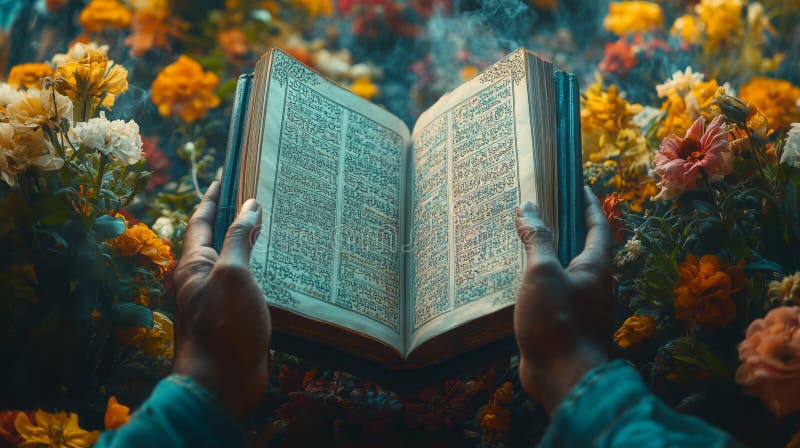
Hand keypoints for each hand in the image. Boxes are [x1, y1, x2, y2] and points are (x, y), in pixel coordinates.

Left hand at [172, 181, 270, 416]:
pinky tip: (278, 269)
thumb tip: (250, 205)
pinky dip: (260, 271)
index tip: (224, 177)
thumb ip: (240, 239)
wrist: (222, 383)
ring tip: (272, 227)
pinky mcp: (234, 319)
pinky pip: (247, 286)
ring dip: (250, 245)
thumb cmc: (224, 326)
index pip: (201, 221)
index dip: (213, 198)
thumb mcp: (233, 275)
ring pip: (234, 263)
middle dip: (233, 218)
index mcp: (193, 265)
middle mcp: (201, 280)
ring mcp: (217, 301)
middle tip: (256, 197)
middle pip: (217, 240)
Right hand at [513, 186, 613, 413]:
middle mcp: (594, 286)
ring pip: (568, 274)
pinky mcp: (565, 328)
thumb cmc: (557, 321)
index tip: (580, 186)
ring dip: (552, 257)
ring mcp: (582, 309)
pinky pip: (555, 297)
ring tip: (527, 243)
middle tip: (546, 211)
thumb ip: (536, 240)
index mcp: (596, 268)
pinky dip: (541, 283)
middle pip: (585, 249)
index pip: (598, 227)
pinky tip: (520, 284)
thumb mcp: (542, 272)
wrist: (564, 379)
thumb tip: (528, 206)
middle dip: (568, 229)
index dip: (589, 205)